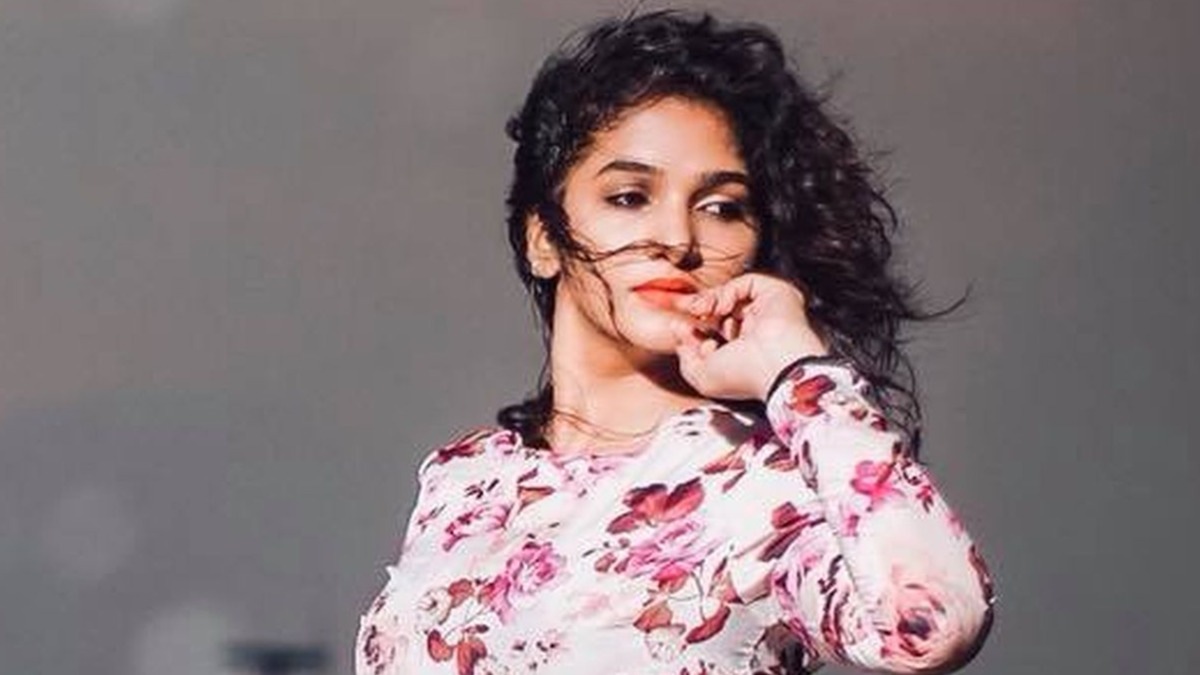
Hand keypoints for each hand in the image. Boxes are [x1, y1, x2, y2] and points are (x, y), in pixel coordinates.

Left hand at [670, 273, 828, 400]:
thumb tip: (679, 335)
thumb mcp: (703, 376)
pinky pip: (746, 283)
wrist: (775, 366)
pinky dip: (729, 292)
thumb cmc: (745, 376)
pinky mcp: (775, 293)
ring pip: (731, 295)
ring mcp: (766, 311)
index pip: (714, 333)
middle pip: (720, 311)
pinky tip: (724, 308)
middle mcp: (757, 331)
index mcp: (743, 352)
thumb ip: (686, 358)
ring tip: (700, 310)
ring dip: (709, 300)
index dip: (693, 328)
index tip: (676, 325)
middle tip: (683, 308)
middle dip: (698, 308)